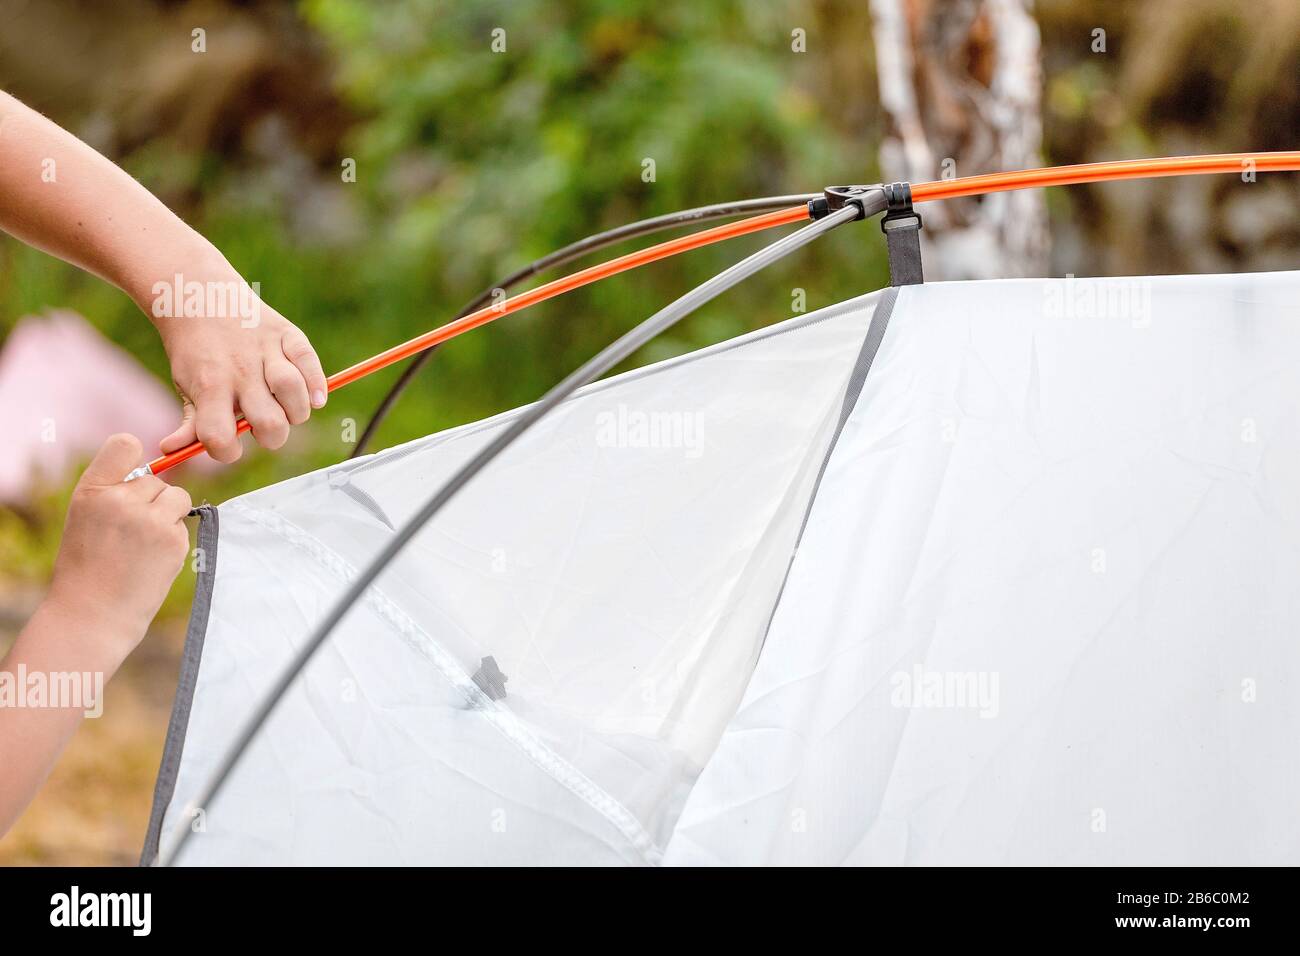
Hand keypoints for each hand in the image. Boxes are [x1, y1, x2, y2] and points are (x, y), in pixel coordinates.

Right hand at [47, 434, 192, 658]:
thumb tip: (154, 471)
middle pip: (157, 479)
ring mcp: (150, 519)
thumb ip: (114, 491)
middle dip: (152, 501)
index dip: (135, 459)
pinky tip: (151, 561)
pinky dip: (174, 539)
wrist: (93, 615)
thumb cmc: (88, 565)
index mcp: (92, 490)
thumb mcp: (86, 517)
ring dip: (169, 515)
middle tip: (130, 533)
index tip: (134, 479)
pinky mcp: (173, 540)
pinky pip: (184, 524)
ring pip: (177, 497)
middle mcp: (121, 500)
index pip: (125, 444)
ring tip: (143, 544)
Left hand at [150, 262, 326, 463]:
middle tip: (264, 426)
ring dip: (296, 411)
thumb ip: (189, 422)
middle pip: (270, 423)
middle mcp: (239, 370)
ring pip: (293, 392)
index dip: (226, 452)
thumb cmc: (196, 350)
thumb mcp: (186, 384)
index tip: (229, 444)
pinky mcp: (286, 333)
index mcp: (209, 387)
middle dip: (271, 437)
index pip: (220, 438)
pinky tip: (316, 397)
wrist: (198, 295)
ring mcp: (264, 350)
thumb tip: (170, 452)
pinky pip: (309, 360)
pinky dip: (318, 383)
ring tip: (287, 408)